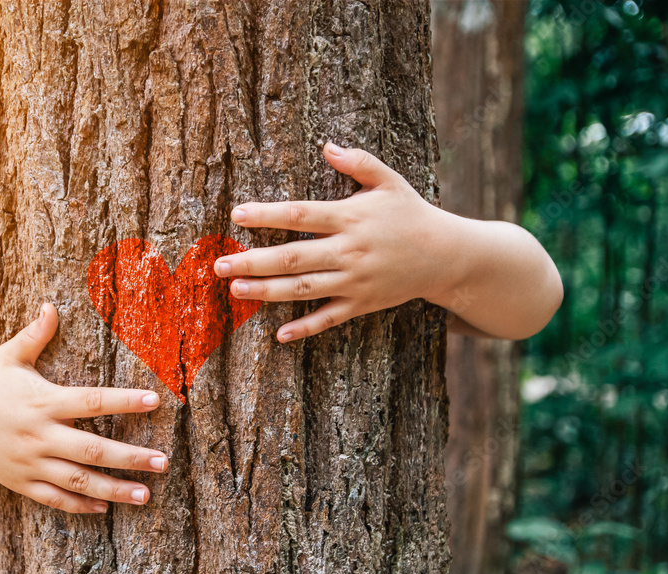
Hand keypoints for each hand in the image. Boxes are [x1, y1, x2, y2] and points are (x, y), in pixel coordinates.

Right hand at [0, 303, 168, 513]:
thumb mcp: (8, 356)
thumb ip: (35, 335)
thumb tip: (52, 305)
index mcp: (43, 401)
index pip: (92, 401)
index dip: (125, 402)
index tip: (155, 401)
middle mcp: (39, 434)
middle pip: (93, 449)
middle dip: (131, 457)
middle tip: (164, 462)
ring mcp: (29, 461)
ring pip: (79, 481)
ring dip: (114, 489)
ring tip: (145, 495)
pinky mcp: (19, 481)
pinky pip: (54, 498)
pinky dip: (79, 505)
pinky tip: (104, 509)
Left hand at [214, 142, 454, 341]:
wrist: (447, 255)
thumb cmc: (411, 213)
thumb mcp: (389, 181)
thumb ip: (358, 163)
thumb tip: (327, 145)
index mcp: (350, 217)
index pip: (300, 214)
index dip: (267, 215)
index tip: (237, 215)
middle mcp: (349, 251)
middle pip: (293, 257)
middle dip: (253, 262)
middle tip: (219, 266)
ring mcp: (355, 280)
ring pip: (303, 289)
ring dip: (267, 292)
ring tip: (236, 291)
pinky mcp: (362, 303)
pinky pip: (329, 318)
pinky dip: (305, 328)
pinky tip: (280, 335)